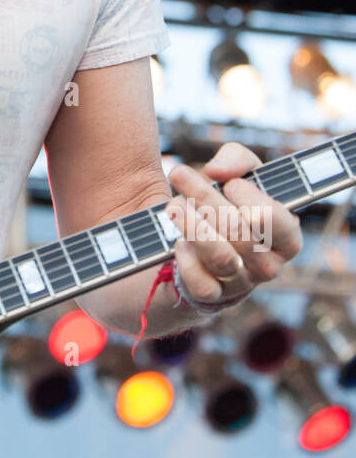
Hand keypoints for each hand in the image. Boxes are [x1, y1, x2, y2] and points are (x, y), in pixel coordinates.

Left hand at [165, 141, 302, 307]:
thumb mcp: (240, 175)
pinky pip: (201, 285)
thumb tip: (217, 170)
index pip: (281, 225)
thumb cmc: (229, 206)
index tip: (230, 183)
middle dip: (207, 198)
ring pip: (220, 258)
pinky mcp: (211, 297)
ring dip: (192, 226)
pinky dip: (187, 260)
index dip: (255, 202)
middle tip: (180, 173)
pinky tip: (178, 242)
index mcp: (284, 238)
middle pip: (242, 233)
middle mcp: (267, 265)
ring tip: (172, 204)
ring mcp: (239, 284)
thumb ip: (237, 160)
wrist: (202, 245)